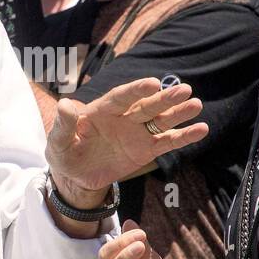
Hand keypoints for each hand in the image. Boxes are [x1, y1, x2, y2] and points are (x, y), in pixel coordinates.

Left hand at [45, 78, 207, 204]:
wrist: (76, 175)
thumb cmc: (64, 153)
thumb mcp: (58, 142)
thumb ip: (64, 124)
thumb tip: (66, 104)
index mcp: (102, 110)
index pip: (121, 97)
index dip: (136, 90)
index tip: (153, 83)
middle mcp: (123, 118)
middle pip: (147, 106)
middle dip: (165, 99)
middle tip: (184, 90)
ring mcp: (137, 133)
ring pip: (161, 120)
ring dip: (178, 113)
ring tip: (196, 104)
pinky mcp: (146, 150)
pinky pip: (167, 142)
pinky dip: (184, 137)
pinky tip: (201, 130)